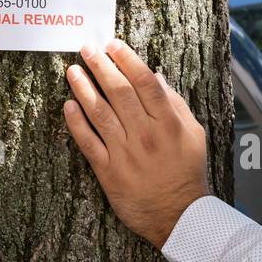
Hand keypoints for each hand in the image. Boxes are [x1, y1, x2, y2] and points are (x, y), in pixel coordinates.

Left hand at [63, 38, 210, 248]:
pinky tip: (68, 105)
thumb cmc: (187, 172)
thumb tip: (156, 76)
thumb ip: (175, 104)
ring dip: (83, 88)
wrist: (179, 216)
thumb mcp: (193, 134)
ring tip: (73, 70)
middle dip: (100, 66)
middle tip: (87, 49)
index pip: (144, 82)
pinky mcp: (108, 171)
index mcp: (167, 123)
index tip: (112, 45)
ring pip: (99, 112)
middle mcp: (145, 134)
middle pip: (119, 92)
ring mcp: (125, 153)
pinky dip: (76, 122)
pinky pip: (88, 142)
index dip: (126, 59)